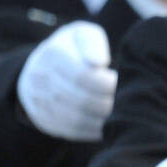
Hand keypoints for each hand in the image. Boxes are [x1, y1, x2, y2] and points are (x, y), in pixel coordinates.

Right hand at [16, 20, 116, 140]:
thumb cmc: (74, 48)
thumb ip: (93, 44)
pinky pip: (70, 132)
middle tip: (127, 102)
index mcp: (52, 55)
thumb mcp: (83, 35)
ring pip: (75, 119)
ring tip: (121, 113)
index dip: (106, 83)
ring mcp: (39, 102)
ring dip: (102, 119)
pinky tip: (109, 125)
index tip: (120, 82)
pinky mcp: (45, 120)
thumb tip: (99, 63)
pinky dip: (93, 131)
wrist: (42, 66)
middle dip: (108, 103)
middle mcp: (40, 80)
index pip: (82, 76)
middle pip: (80, 100)